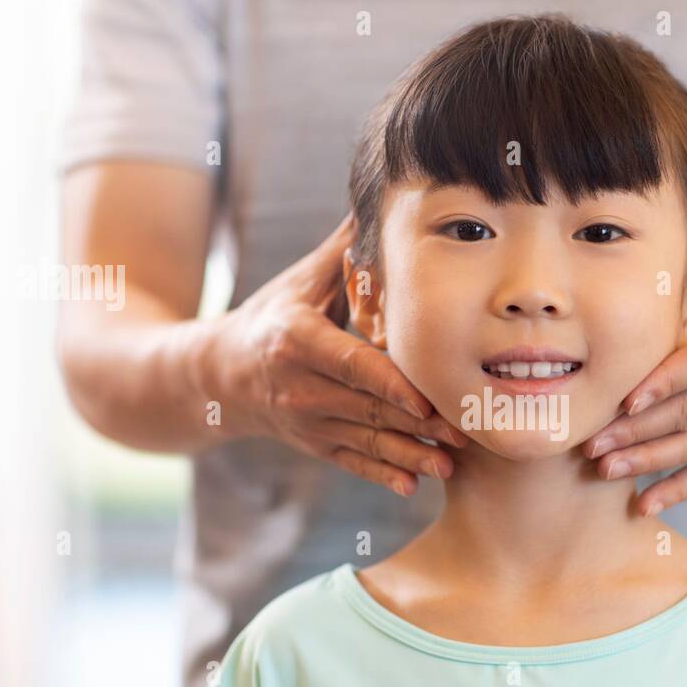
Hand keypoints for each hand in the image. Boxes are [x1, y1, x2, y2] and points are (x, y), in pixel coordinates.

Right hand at [202, 212, 467, 495]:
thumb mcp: (301, 281)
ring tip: (450, 464)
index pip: (352, 365)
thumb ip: (345, 251)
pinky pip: (350, 462)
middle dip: (417, 424)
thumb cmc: (272, 316)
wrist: (219, 375)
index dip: (391, 385)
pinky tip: (413, 485)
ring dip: (409, 455)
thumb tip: (386, 200)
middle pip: (366, 407)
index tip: (428, 400)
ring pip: (364, 440)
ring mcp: (305, 421)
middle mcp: (298, 386)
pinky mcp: (312, 444)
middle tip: (466, 430)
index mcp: (297, 340)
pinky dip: (382, 475)